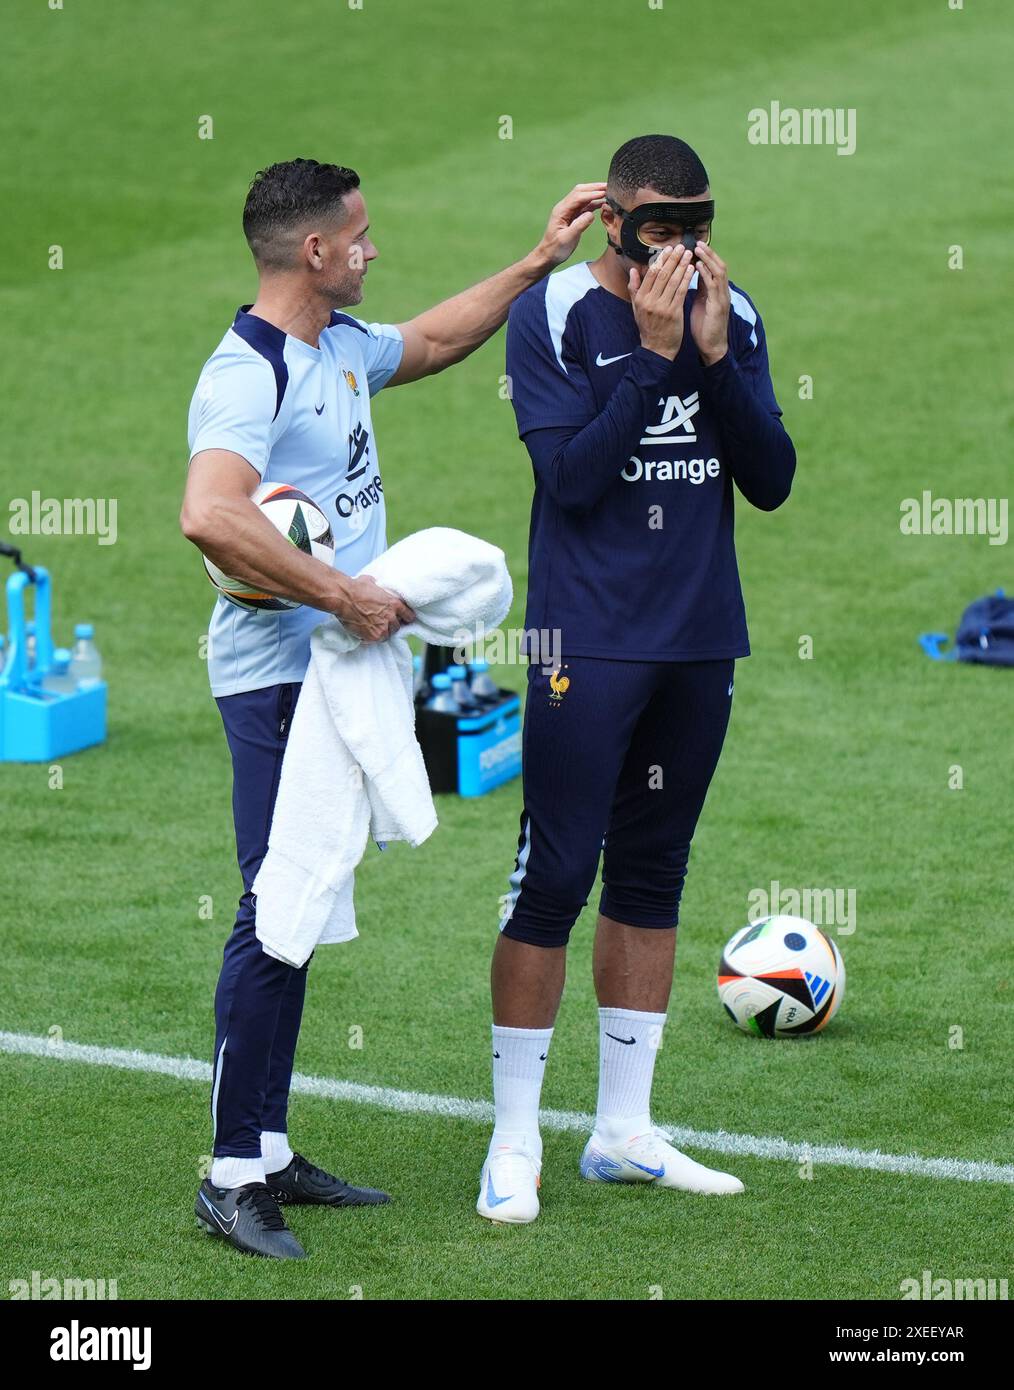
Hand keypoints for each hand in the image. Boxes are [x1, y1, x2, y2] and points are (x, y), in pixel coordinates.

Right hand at [333, 575, 415, 642]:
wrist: (343, 597)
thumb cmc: (355, 587)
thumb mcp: (373, 583)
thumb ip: (379, 589)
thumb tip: (376, 585)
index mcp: (395, 603)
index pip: (410, 616)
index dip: (405, 618)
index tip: (401, 619)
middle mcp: (391, 617)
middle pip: (398, 627)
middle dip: (391, 625)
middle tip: (381, 622)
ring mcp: (383, 628)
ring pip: (388, 635)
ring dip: (382, 632)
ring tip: (372, 627)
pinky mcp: (373, 636)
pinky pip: (377, 640)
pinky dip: (371, 637)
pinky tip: (365, 631)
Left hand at [533, 182, 606, 268]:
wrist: (548, 255)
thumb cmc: (555, 249)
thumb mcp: (567, 238)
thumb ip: (579, 225)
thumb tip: (591, 214)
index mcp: (561, 211)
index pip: (578, 197)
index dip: (592, 193)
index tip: (604, 192)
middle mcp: (565, 208)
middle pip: (581, 191)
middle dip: (595, 188)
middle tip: (609, 186)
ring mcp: (569, 211)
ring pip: (584, 197)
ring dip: (595, 193)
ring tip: (609, 192)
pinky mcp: (574, 216)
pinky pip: (585, 206)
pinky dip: (594, 202)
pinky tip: (603, 202)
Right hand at [629, 245, 695, 359]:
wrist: (656, 349)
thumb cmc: (648, 327)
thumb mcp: (636, 309)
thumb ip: (634, 289)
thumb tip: (634, 270)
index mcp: (640, 298)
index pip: (651, 273)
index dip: (660, 259)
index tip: (668, 248)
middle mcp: (650, 301)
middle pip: (663, 274)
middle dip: (673, 258)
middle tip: (681, 247)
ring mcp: (662, 307)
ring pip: (673, 281)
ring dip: (682, 265)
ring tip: (688, 254)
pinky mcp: (674, 313)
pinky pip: (681, 292)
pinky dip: (687, 279)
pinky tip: (692, 270)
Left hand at [690, 241, 730, 365]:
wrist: (712, 346)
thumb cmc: (704, 326)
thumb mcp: (700, 302)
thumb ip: (699, 288)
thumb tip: (691, 275)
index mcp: (717, 291)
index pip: (714, 267)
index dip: (706, 255)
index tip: (695, 244)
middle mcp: (722, 291)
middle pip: (719, 265)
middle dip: (709, 252)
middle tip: (697, 241)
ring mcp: (722, 298)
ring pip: (719, 271)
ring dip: (708, 258)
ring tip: (698, 248)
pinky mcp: (719, 306)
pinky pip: (713, 285)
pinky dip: (706, 273)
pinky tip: (697, 266)